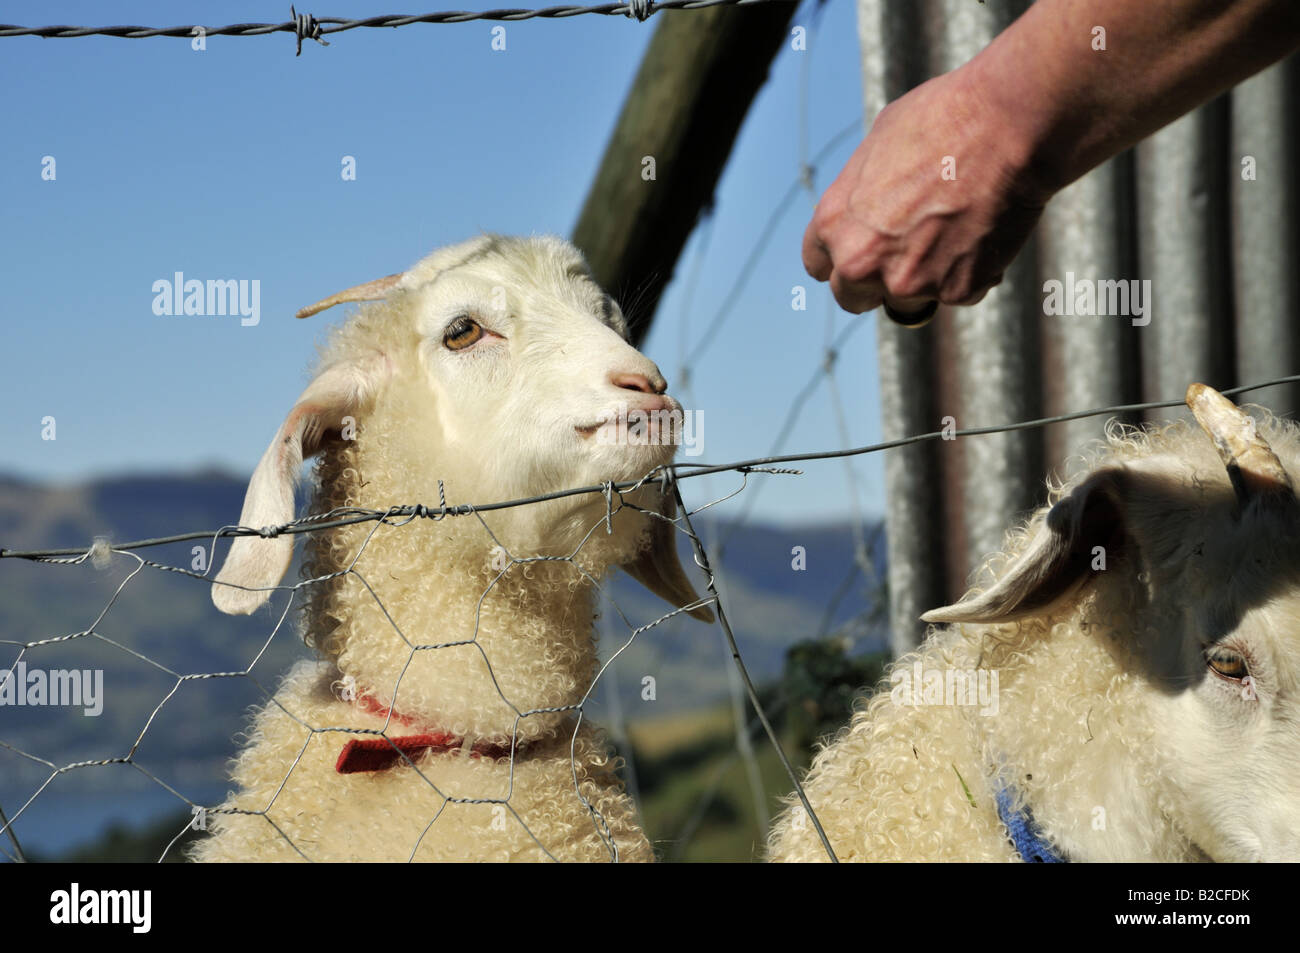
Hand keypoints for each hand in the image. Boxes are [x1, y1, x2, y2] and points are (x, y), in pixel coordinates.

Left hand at [803, 65, 1051, 315]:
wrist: (1006, 126)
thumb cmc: (942, 120)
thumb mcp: (877, 145)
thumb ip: (860, 192)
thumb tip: (864, 206)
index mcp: (834, 225)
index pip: (819, 266)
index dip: (841, 258)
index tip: (860, 254)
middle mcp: (862, 262)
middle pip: (852, 297)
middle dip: (874, 282)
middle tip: (904, 256)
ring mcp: (909, 281)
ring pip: (909, 299)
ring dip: (926, 277)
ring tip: (954, 229)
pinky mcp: (956, 291)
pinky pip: (958, 290)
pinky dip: (971, 270)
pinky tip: (983, 228)